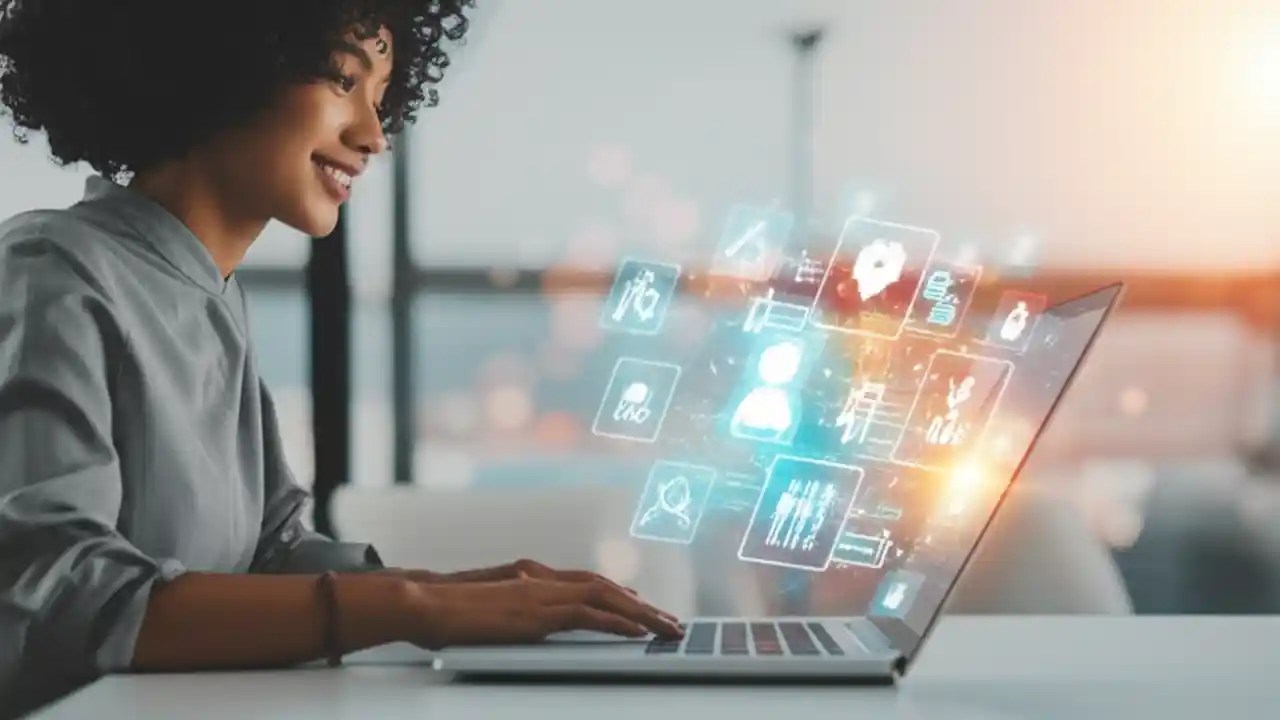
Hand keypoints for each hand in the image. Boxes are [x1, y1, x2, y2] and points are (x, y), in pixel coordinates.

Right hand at [399, 575, 683, 649]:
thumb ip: (512, 606)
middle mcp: (542, 580)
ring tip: (667, 627)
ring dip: (641, 614)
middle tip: (668, 619)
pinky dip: (617, 622)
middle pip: (604, 587)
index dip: (616, 593)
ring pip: (605, 598)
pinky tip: (637, 631)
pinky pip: (588, 615)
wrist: (425, 603)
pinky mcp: (538, 614)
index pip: (585, 582)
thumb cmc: (445, 609)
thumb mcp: (487, 606)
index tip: (640, 605)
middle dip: (640, 605)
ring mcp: (542, 595)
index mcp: (531, 578)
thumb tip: (526, 618)